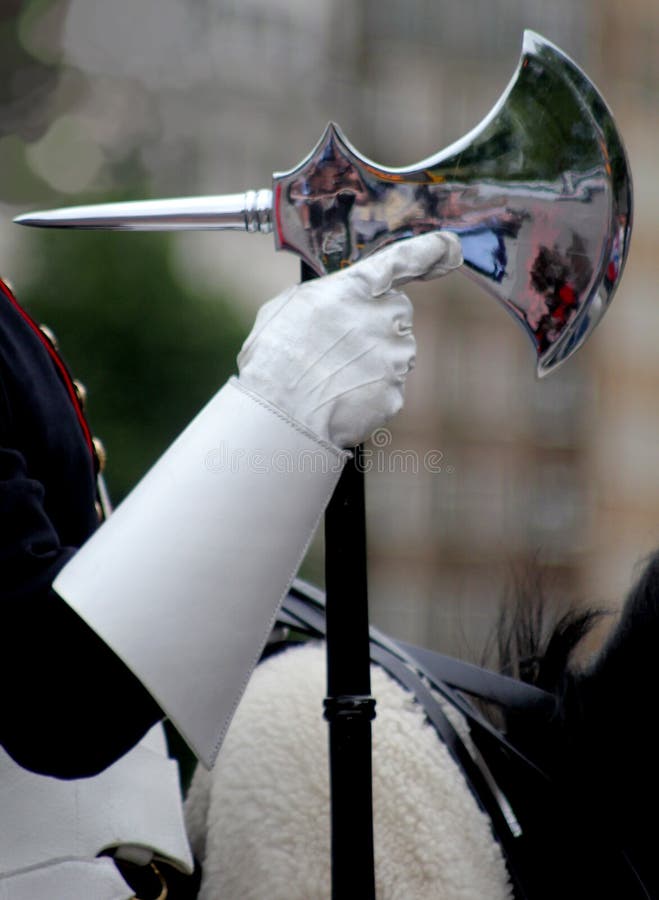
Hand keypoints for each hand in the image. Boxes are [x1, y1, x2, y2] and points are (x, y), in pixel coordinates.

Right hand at [237, 231, 461, 447]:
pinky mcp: (396, 392)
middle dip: (377, 326)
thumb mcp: (287, 307)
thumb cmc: (274, 359)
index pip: (405, 259)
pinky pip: (389, 388)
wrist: (281, 413)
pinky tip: (341, 397)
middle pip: (397, 313)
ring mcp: (395, 356)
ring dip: (373, 362)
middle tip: (339, 347)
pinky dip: (370, 393)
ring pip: (396, 353)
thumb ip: (324, 295)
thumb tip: (334, 301)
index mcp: (355, 287)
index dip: (431, 251)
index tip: (450, 248)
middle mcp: (384, 316)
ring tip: (333, 376)